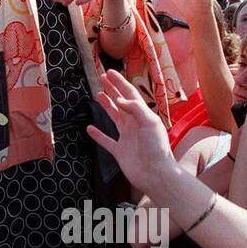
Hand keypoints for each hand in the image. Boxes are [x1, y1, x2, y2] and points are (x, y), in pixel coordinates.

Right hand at [86, 70, 172, 189]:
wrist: (155, 174)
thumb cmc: (157, 148)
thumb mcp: (149, 122)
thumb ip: (135, 108)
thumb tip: (119, 99)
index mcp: (143, 116)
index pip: (130, 94)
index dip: (119, 83)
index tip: (109, 73)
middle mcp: (134, 124)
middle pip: (121, 102)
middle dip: (112, 90)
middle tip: (102, 78)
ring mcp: (126, 137)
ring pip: (114, 117)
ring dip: (106, 106)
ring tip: (98, 95)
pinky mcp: (119, 151)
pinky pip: (106, 140)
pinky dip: (98, 134)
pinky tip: (90, 128)